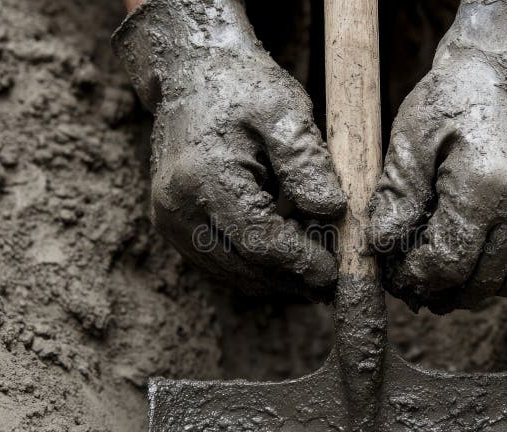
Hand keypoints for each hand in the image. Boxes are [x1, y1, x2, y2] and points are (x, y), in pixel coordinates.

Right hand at [113, 0, 345, 299]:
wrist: (192, 75)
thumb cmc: (243, 88)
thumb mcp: (283, 111)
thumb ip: (306, 161)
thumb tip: (332, 210)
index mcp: (205, 177)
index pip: (259, 240)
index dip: (300, 262)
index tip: (336, 273)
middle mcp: (177, 207)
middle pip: (244, 267)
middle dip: (291, 279)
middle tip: (334, 282)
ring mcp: (170, 220)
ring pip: (231, 272)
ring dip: (274, 278)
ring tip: (314, 270)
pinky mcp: (173, 226)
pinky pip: (219, 262)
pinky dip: (254, 266)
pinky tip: (285, 257)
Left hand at [369, 0, 506, 312]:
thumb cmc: (458, 98)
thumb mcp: (412, 137)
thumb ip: (397, 196)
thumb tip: (383, 247)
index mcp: (485, 186)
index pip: (447, 266)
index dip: (418, 278)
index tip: (403, 271)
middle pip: (482, 285)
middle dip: (446, 288)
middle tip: (425, 274)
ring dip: (482, 282)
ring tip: (460, 257)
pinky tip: (498, 248)